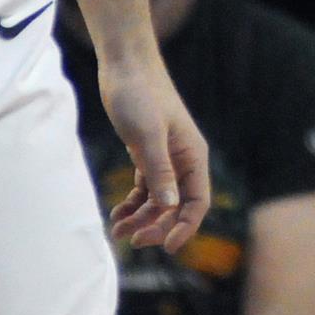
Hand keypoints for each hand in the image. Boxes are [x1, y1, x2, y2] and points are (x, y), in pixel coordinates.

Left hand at [100, 56, 210, 249]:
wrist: (125, 66)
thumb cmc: (139, 95)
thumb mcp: (148, 135)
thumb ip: (159, 171)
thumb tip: (170, 207)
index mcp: (192, 155)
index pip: (197, 201)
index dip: (185, 227)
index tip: (165, 248)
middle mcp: (183, 159)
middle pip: (176, 205)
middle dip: (157, 226)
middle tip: (131, 240)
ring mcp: (165, 157)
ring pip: (158, 199)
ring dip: (141, 218)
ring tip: (117, 230)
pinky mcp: (146, 153)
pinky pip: (145, 188)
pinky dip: (132, 203)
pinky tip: (116, 213)